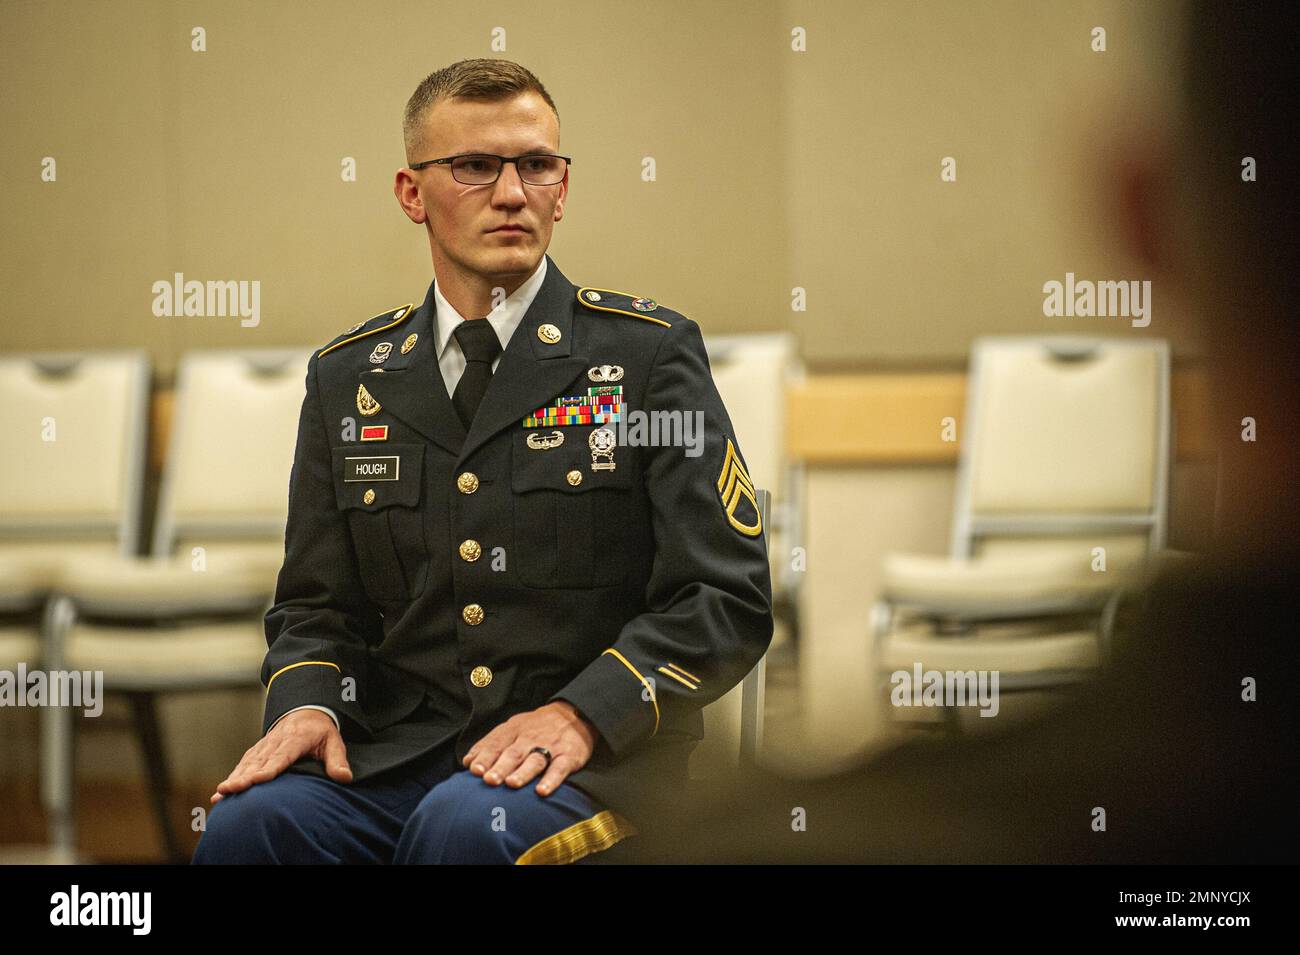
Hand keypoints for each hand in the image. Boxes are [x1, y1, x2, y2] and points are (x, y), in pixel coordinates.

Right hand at [210, 709, 351, 802]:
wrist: (307, 710)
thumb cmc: (321, 731)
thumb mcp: (334, 741)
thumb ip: (337, 760)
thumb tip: (344, 778)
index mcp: (296, 739)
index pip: (281, 756)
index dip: (268, 768)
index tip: (255, 780)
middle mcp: (276, 741)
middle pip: (258, 761)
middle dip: (242, 777)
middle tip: (228, 790)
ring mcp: (265, 744)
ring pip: (247, 762)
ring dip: (233, 778)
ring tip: (221, 794)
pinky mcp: (258, 750)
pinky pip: (244, 762)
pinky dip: (232, 776)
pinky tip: (222, 791)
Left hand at [461, 701, 596, 797]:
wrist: (573, 715)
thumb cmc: (536, 727)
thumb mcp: (512, 728)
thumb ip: (490, 744)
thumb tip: (467, 762)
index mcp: (514, 731)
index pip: (496, 744)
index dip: (485, 757)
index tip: (474, 770)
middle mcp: (530, 738)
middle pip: (513, 754)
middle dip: (500, 767)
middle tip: (489, 780)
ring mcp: (550, 747)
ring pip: (535, 760)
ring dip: (522, 773)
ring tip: (512, 784)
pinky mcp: (568, 756)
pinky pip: (559, 769)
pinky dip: (551, 780)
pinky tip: (542, 791)